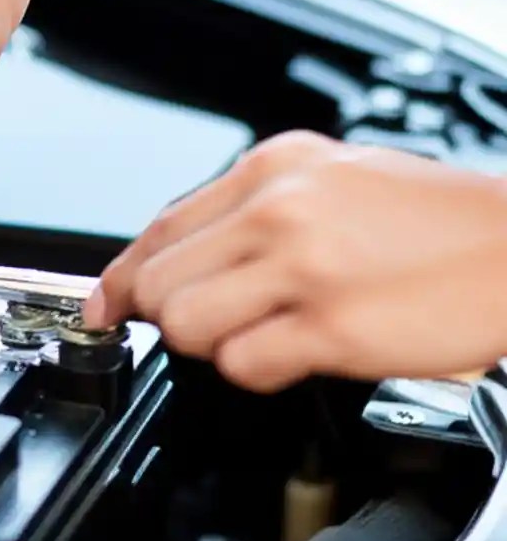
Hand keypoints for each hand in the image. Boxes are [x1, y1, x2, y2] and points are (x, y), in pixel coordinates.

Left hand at [83, 130, 506, 392]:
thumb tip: (177, 258)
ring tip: (263, 334)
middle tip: (215, 324)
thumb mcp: (334, 182)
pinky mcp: (329, 325)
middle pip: (158, 285)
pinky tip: (296, 353)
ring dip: (211, 347)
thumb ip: (252, 212)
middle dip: (171, 319)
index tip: (104, 306)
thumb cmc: (434, 225)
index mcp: (273, 169)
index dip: (121, 279)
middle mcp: (279, 209)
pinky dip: (255, 371)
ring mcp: (302, 267)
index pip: (159, 229)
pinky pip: (240, 364)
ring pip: (184, 326)